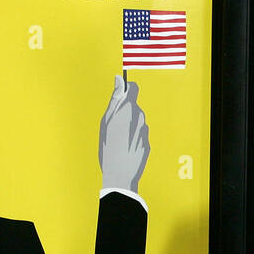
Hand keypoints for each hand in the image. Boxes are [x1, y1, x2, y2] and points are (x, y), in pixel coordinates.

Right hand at [99, 78, 149, 194]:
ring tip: (118, 141)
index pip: (133, 88)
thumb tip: (119, 79)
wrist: (120, 174)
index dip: (126, 89)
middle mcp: (140, 118)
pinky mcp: (147, 144)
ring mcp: (145, 131)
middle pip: (134, 107)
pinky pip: (139, 136)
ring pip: (137, 122)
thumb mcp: (106, 121)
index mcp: (128, 109)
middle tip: (113, 126)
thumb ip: (115, 99)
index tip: (120, 95)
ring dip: (129, 127)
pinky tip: (124, 149)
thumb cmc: (108, 147)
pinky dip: (133, 139)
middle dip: (125, 112)